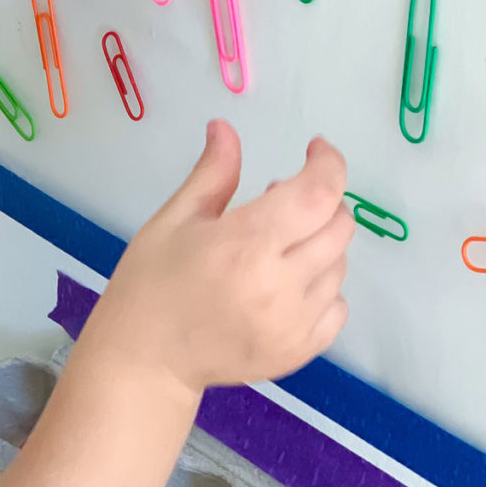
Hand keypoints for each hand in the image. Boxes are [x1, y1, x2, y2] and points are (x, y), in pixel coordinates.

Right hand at [85, 121, 353, 397]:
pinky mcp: (299, 353)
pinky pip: (337, 307)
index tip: (315, 149)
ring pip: (339, 265)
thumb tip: (225, 127)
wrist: (146, 360)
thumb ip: (212, 173)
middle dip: (322, 199)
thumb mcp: (174, 219)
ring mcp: (294, 324)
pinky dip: (323, 286)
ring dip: (320, 242)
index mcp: (246, 244)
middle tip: (283, 198)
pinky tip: (289, 281)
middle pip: (338, 226)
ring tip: (278, 243)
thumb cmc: (152, 282)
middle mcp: (280, 285)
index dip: (328, 163)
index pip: (318, 194)